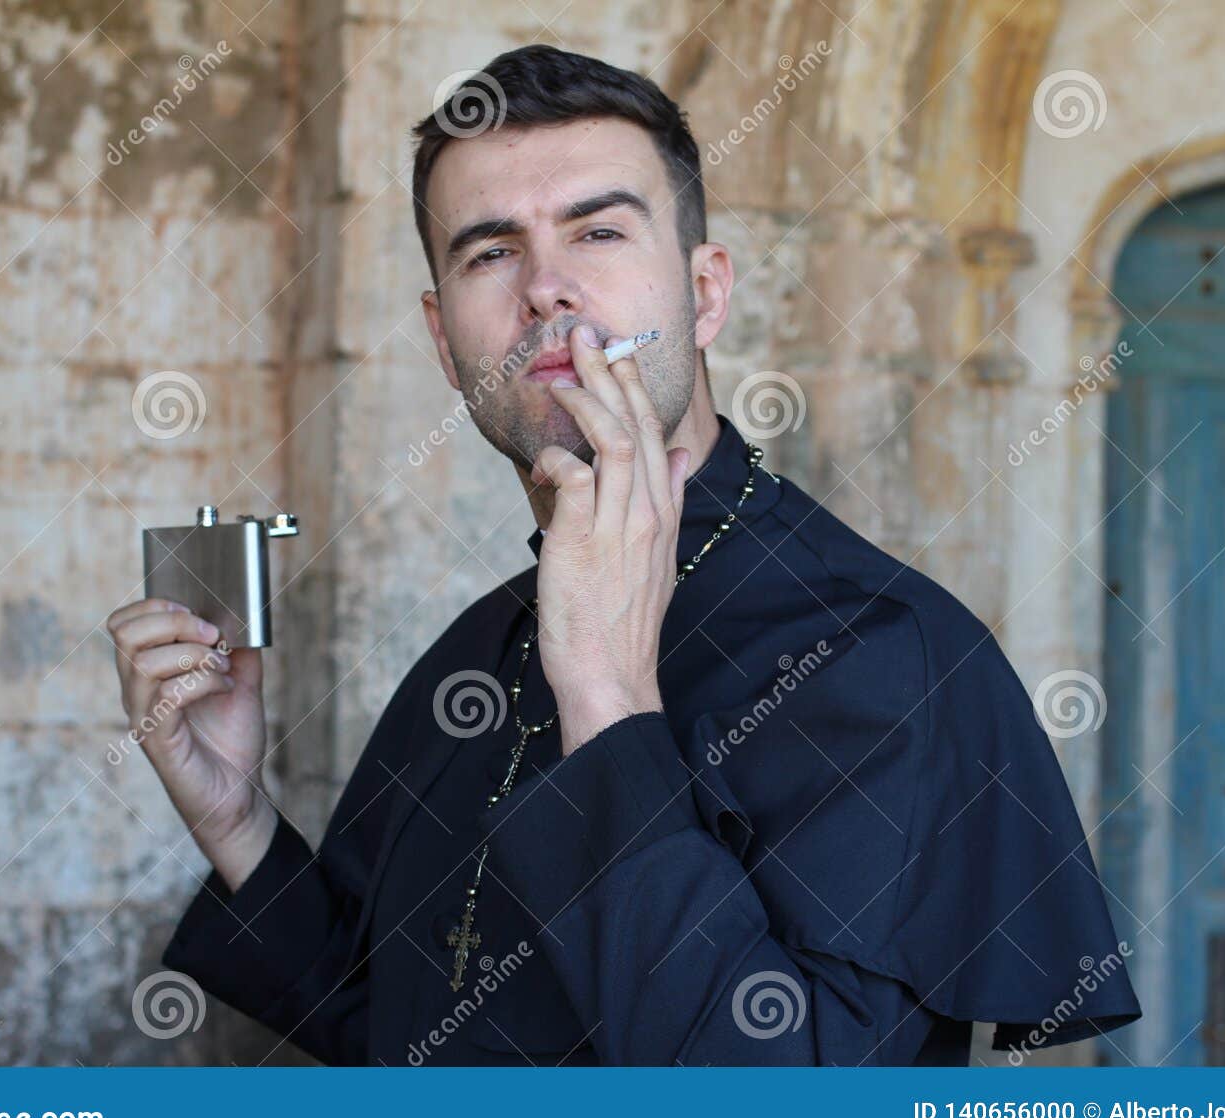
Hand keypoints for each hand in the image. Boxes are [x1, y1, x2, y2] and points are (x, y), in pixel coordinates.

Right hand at [107, 597, 275, 887]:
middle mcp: (135, 692)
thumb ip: (236, 647)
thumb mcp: (240, 679)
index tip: (196, 614)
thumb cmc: (232, 740)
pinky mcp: (156, 738)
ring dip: (193, 655)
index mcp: (147, 673)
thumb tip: (239, 616)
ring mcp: (142, 715)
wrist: (239, 791)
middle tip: (212, 637)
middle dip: (175, 622)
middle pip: (124, 634)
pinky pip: (167, 695)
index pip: (121, 624)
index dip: (155, 606)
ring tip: (222, 668)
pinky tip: (224, 687)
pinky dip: (202, 681)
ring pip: (143, 662)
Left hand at [530, 324, 692, 754]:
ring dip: (587, 401)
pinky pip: (575, 479)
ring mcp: (620, 527)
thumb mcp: (656, 554)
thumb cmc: (621, 618)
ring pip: (615, 441)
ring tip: (560, 377)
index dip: (637, 386)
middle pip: (637, 424)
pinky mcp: (583, 542)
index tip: (617, 351)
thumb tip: (681, 454)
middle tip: (584, 335)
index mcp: (664, 512)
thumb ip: (667, 498)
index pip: (656, 432)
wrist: (610, 675)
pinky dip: (558, 459)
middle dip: (610, 373)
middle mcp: (649, 513)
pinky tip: (542, 457)